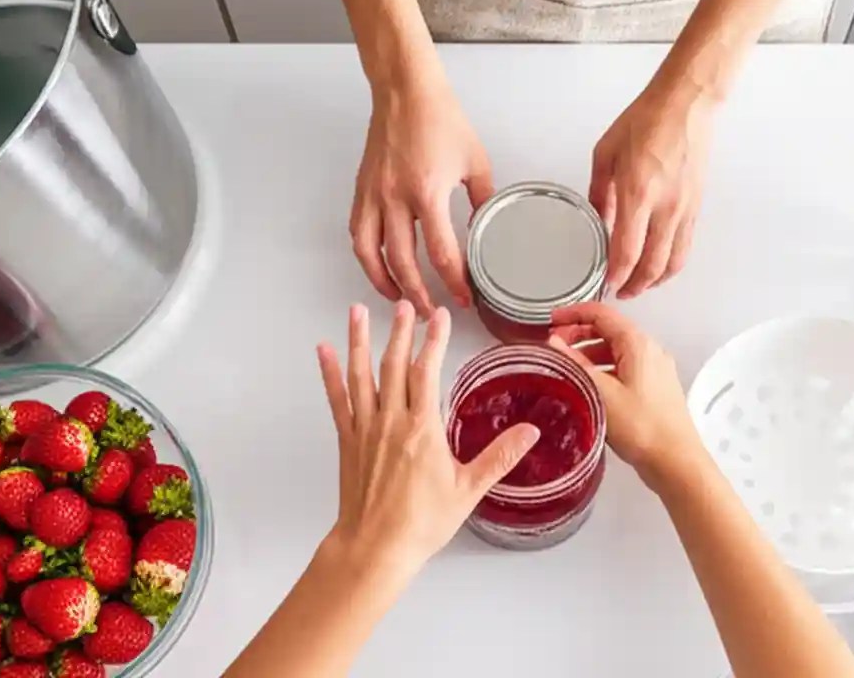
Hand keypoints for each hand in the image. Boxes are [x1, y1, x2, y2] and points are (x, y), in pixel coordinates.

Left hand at [317, 302, 539, 573]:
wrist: (375, 548)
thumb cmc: (420, 523)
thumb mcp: (469, 490)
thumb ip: (499, 456)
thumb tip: (530, 432)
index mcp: (422, 430)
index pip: (427, 372)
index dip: (433, 341)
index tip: (439, 317)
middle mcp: (390, 422)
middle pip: (393, 365)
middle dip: (400, 331)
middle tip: (405, 304)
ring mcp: (365, 429)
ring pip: (361, 375)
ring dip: (360, 341)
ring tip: (358, 312)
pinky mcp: (347, 440)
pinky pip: (337, 399)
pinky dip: (329, 373)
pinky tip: (323, 352)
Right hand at [351, 81, 493, 315]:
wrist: (405, 91)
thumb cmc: (440, 119)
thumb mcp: (475, 162)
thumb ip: (480, 200)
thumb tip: (485, 228)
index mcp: (427, 192)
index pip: (441, 252)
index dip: (453, 282)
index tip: (463, 298)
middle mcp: (395, 198)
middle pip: (402, 263)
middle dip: (419, 294)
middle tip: (431, 312)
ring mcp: (373, 195)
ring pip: (370, 254)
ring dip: (384, 283)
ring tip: (400, 299)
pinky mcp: (362, 190)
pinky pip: (358, 233)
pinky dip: (366, 257)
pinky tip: (378, 267)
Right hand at [548, 303, 703, 484]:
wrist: (676, 462)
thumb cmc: (642, 428)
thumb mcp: (601, 393)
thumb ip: (575, 365)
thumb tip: (554, 342)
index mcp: (638, 344)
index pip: (602, 313)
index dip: (573, 312)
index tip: (551, 319)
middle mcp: (650, 351)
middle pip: (610, 330)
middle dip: (580, 333)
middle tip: (555, 345)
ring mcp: (655, 370)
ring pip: (617, 350)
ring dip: (590, 353)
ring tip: (566, 367)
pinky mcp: (655, 388)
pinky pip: (625, 368)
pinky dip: (604, 369)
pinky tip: (589, 386)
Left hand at [590, 83, 713, 298]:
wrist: (686, 105)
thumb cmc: (647, 120)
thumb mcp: (606, 154)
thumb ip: (599, 192)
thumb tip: (597, 218)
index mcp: (638, 193)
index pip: (627, 251)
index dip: (616, 275)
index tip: (606, 285)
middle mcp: (665, 206)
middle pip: (652, 265)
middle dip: (635, 286)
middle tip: (621, 292)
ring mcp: (684, 208)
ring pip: (673, 261)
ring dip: (656, 280)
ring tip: (640, 286)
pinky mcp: (696, 205)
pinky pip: (685, 245)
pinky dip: (672, 263)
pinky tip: (661, 264)